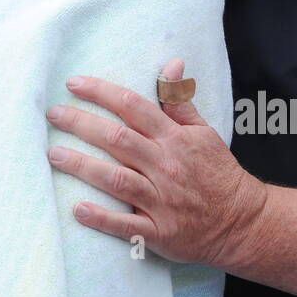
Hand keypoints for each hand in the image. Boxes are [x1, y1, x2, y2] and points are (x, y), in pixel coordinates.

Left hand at [46, 56, 268, 266]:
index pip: (134, 107)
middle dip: (82, 124)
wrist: (243, 221)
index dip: (102, 93)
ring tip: (54, 154)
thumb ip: (179, 101)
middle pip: (118, 140)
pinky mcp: (159, 232)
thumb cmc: (218, 174)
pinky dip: (102, 218)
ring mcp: (162, 201)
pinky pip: (127, 225)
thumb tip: (171, 64)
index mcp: (175, 140)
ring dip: (83, 166)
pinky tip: (77, 210)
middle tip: (53, 114)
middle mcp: (166, 167)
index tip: (74, 84)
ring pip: (117, 179)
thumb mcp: (204, 133)